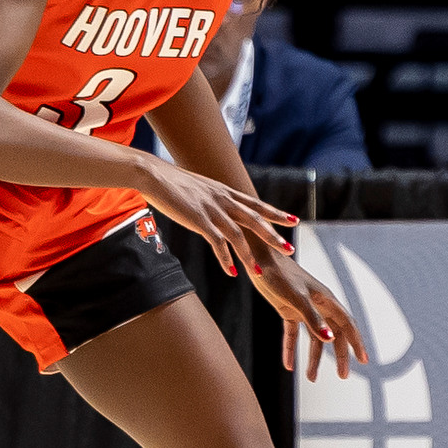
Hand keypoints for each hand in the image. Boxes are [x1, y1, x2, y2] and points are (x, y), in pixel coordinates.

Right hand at [137, 158, 299, 277]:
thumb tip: (219, 204)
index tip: (294, 220)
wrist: (153, 175)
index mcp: (226, 192)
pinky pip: (216, 243)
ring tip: (259, 273)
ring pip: (238, 235)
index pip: (257, 204)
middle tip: (289, 250)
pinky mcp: (198, 220)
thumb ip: (213, 198)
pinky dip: (225, 259)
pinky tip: (231, 272)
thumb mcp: (200, 188)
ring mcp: (212, 210)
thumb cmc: (173, 183)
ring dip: (249, 256)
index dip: (276, 213)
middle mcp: (223, 200)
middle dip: (273, 236)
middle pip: (255, 220)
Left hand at [252, 250, 370, 380]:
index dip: (356, 343)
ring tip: (311, 378)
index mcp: (326, 301)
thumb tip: (330, 340)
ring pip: (314, 337)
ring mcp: (303, 308)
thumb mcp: (295, 298)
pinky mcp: (288, 310)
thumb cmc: (278, 275)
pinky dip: (291, 349)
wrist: (258, 259)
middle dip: (339, 356)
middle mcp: (318, 305)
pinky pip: (293, 334)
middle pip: (334, 334)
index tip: (364, 361)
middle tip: (343, 376)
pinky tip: (288, 365)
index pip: (347, 325)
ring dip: (314, 358)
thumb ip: (312, 319)